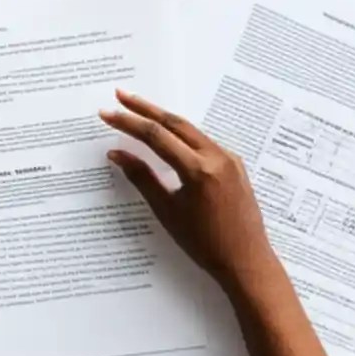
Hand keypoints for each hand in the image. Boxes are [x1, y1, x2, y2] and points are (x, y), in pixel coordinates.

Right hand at [99, 90, 283, 296]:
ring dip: (163, 119)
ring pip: (190, 130)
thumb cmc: (205, 244)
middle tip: (121, 95)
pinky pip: (204, 142)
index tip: (108, 113)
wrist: (246, 261)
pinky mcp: (235, 165)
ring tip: (139, 109)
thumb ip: (142, 178)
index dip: (128, 122)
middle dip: (145, 107)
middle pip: (174, 123)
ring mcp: (229, 159)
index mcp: (198, 170)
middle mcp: (217, 157)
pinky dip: (182, 135)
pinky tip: (169, 135)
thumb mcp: (168, 211)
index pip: (156, 136)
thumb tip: (118, 154)